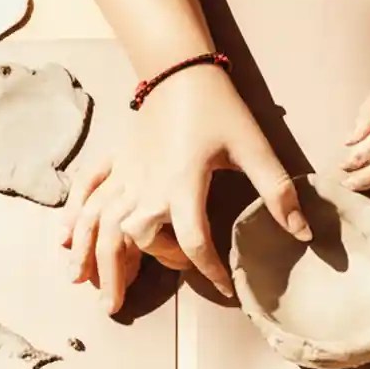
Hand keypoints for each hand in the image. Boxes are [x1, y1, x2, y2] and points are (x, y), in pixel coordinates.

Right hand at [61, 67, 311, 312]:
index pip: (192, 241)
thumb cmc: (220, 109)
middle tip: (133, 300)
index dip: (209, 270)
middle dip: (131, 272)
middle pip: (132, 239)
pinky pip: (88, 193)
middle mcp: (147, 184)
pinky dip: (74, 218)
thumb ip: (278, 192)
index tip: (225, 288)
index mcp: (183, 184)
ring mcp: (126, 173)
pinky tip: (66, 241)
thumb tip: (303, 234)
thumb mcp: (256, 149)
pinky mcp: (115, 160)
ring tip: (91, 290)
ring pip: (99, 222)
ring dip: (92, 256)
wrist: (180, 68)